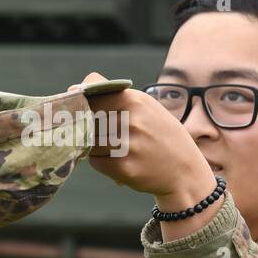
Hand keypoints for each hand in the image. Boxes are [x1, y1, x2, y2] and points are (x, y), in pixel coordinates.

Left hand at [68, 72, 217, 221]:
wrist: (184, 168)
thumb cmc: (158, 132)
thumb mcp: (143, 105)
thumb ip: (111, 94)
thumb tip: (74, 88)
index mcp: (133, 100)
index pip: (88, 97)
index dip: (80, 105)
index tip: (79, 110)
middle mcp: (130, 120)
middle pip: (86, 121)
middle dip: (87, 128)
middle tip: (104, 134)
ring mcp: (127, 145)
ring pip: (89, 142)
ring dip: (95, 147)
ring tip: (116, 148)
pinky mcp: (124, 168)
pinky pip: (96, 162)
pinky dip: (102, 162)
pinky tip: (119, 161)